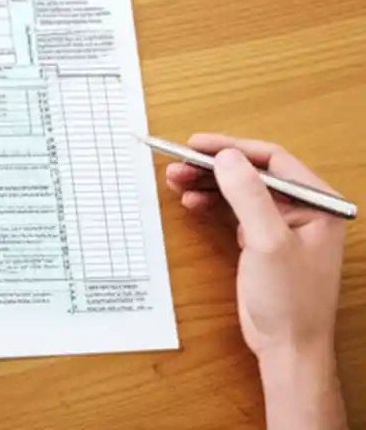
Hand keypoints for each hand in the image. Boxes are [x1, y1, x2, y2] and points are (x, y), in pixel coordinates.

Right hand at [167, 134, 347, 429]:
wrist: (288, 347)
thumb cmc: (290, 300)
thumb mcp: (268, 242)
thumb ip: (249, 195)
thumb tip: (227, 156)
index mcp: (318, 204)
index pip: (273, 161)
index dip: (232, 148)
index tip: (197, 144)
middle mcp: (303, 210)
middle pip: (252, 174)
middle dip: (213, 167)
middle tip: (177, 164)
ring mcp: (282, 226)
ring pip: (239, 191)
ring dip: (207, 184)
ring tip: (175, 180)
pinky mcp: (262, 242)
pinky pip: (234, 211)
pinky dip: (211, 203)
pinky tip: (191, 202)